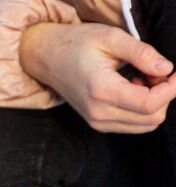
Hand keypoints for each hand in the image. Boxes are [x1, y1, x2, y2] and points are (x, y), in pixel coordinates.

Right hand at [19, 22, 175, 132]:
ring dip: (155, 103)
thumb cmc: (77, 44)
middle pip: (152, 118)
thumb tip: (167, 68)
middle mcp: (99, 113)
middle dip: (165, 95)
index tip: (175, 71)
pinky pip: (133, 125)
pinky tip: (134, 88)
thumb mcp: (111, 37)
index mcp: (101, 90)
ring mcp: (97, 122)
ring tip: (144, 79)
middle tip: (158, 71)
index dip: (172, 88)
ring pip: (145, 125)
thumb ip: (142, 53)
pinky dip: (143, 109)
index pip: (150, 104)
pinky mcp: (98, 124)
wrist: (47, 59)